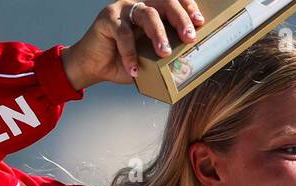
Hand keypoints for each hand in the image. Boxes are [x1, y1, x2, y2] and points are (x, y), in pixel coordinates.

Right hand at [61, 0, 204, 89]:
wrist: (95, 67)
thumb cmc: (125, 62)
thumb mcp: (150, 61)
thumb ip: (166, 58)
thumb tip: (190, 69)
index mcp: (153, 12)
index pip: (174, 4)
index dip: (188, 9)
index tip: (200, 22)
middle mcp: (140, 6)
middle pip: (164, 3)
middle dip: (180, 19)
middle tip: (189, 37)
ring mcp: (123, 9)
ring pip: (147, 14)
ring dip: (158, 34)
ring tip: (165, 52)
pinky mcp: (107, 18)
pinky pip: (123, 33)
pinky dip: (130, 53)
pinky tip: (134, 69)